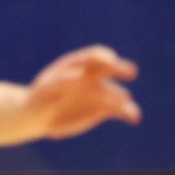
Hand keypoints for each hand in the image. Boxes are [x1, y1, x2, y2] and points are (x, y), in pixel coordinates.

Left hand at [24, 44, 140, 138]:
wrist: (40, 115)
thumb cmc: (40, 98)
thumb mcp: (45, 89)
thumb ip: (61, 81)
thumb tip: (80, 76)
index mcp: (77, 65)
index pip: (94, 56)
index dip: (103, 57)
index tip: (109, 61)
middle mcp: (92, 77)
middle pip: (110, 69)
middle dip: (121, 69)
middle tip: (131, 72)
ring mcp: (98, 93)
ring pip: (116, 93)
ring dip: (122, 98)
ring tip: (125, 103)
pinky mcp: (102, 110)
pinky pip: (118, 110)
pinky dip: (127, 112)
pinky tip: (134, 118)